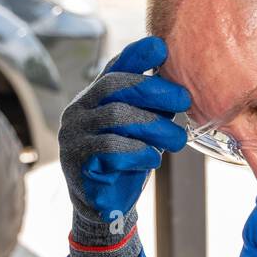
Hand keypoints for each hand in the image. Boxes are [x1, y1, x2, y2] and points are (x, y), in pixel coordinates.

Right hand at [58, 36, 190, 256]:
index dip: (136, 56)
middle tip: (183, 100)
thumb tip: (179, 92)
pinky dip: (137, 152)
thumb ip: (152, 110)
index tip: (161, 48)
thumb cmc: (126, 163)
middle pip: (114, 87)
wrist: (105, 207)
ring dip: (154, 127)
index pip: (113, 69)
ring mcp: (73, 135)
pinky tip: (152, 160)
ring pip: (116, 118)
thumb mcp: (142, 131)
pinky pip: (109, 149)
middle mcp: (78, 111)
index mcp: (94, 98)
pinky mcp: (76, 162)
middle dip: (153, 90)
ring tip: (178, 141)